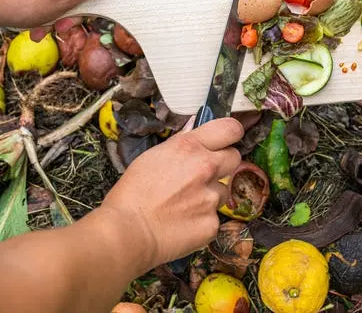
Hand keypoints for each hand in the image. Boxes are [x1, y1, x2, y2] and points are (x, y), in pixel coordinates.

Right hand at [101, 118, 243, 273]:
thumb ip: (181, 145)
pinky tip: (183, 222)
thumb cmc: (132, 193)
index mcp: (189, 147)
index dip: (231, 134)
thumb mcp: (153, 156)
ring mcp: (211, 197)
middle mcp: (205, 168)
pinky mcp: (212, 223)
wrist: (127, 231)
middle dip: (224, 163)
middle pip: (234, 157)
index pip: (230, 129)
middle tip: (205, 174)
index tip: (228, 139)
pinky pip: (214, 217)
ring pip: (223, 191)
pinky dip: (202, 219)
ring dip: (210, 195)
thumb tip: (195, 136)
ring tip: (185, 204)